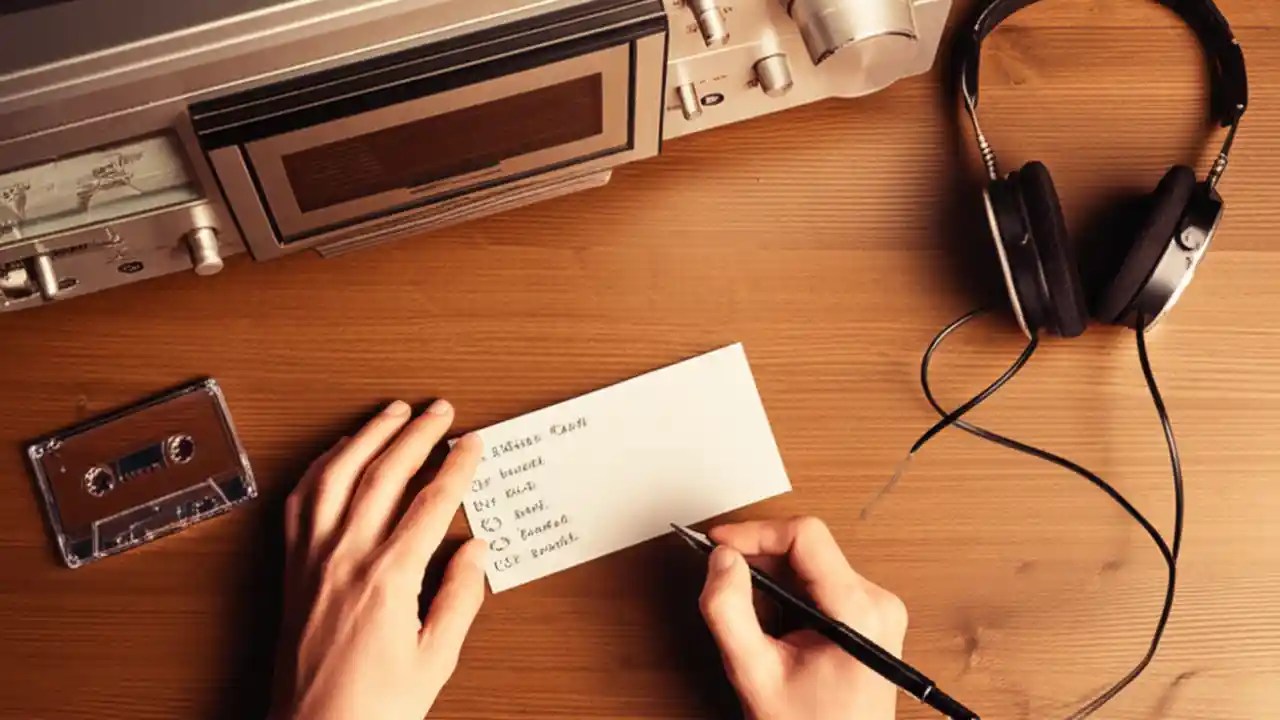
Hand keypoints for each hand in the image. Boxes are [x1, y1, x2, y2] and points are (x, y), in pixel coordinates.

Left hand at [272, 399, 486, 719]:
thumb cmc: (372, 708)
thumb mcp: (435, 660)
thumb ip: (459, 599)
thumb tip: (475, 551)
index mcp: (388, 578)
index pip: (431, 502)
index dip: (457, 466)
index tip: (473, 444)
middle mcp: (345, 557)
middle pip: (385, 474)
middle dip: (418, 434)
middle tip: (440, 410)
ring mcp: (312, 558)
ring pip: (338, 475)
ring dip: (367, 435)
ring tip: (392, 412)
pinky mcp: (291, 568)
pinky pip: (302, 501)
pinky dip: (321, 466)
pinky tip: (337, 453)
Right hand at [699, 517, 908, 719]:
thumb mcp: (755, 674)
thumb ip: (729, 612)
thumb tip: (721, 560)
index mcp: (860, 612)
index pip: (805, 536)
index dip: (755, 532)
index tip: (719, 542)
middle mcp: (878, 602)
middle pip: (807, 547)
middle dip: (758, 556)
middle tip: (722, 575)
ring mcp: (877, 608)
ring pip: (811, 561)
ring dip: (771, 574)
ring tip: (746, 607)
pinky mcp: (869, 614)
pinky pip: (820, 580)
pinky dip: (787, 589)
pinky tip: (771, 618)